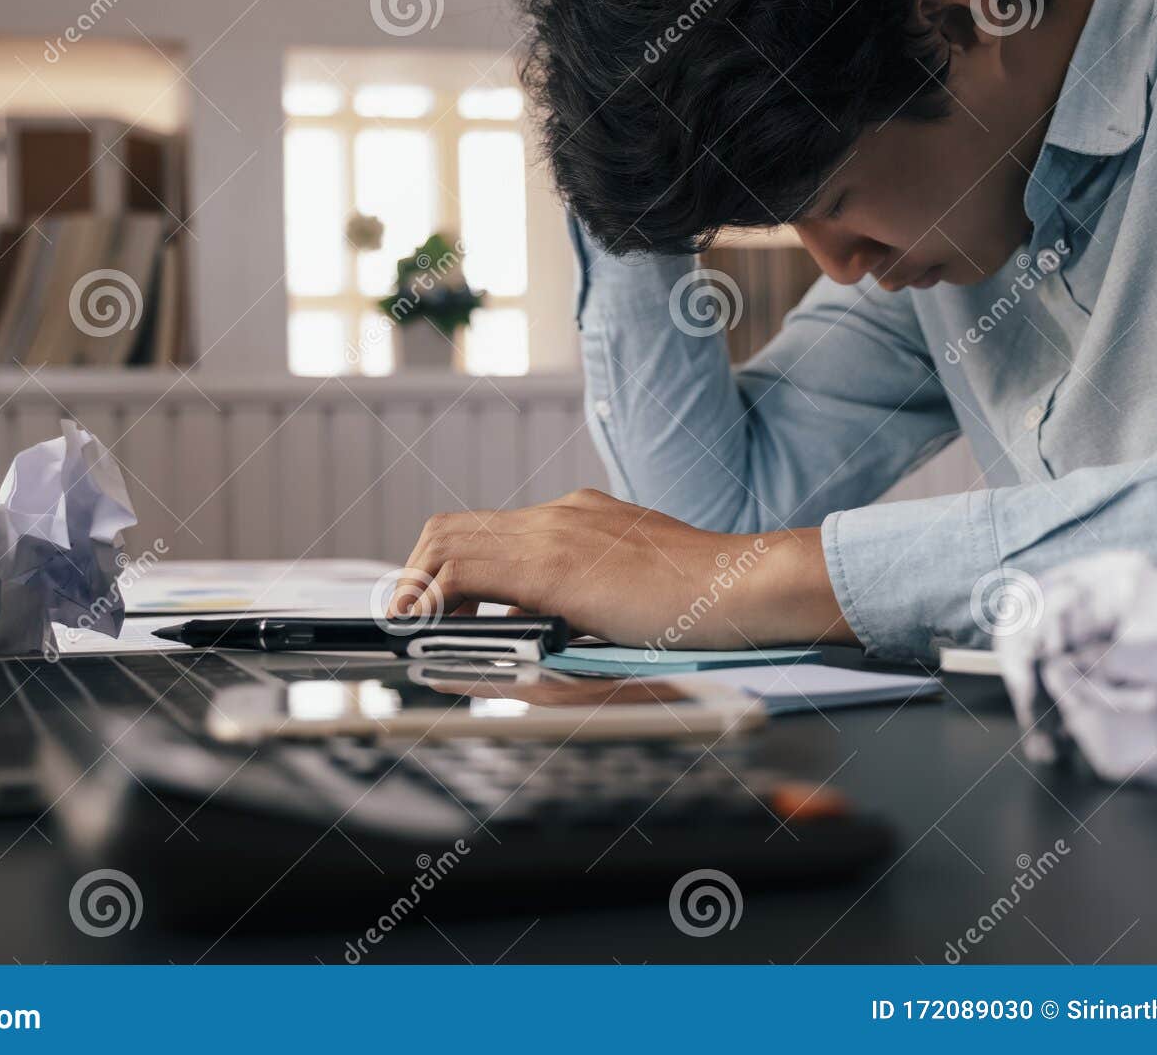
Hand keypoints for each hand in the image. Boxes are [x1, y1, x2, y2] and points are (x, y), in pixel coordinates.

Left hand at [391, 488, 856, 649]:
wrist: (744, 586)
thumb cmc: (703, 605)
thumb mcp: (632, 599)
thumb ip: (582, 609)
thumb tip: (521, 640)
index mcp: (579, 520)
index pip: (489, 532)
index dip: (448, 568)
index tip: (436, 606)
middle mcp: (560, 515)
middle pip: (455, 528)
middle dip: (420, 573)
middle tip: (412, 618)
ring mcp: (555, 530)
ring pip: (450, 539)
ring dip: (422, 584)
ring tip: (415, 624)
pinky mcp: (554, 563)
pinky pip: (466, 567)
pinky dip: (436, 595)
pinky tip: (434, 626)